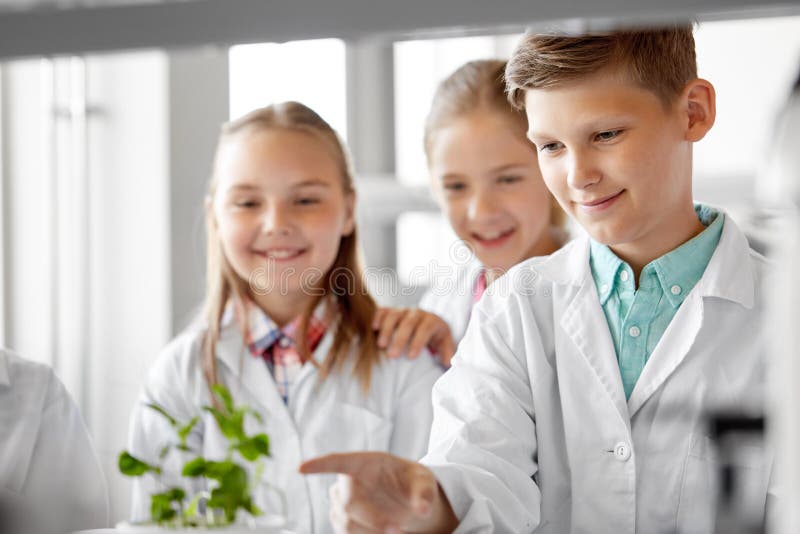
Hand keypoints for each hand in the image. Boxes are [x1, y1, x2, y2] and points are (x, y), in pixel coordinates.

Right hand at [300, 452, 457, 532]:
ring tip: (398, 531)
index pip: (338, 461)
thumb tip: (423, 509)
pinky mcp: (342, 521)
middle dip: (373, 519)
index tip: (301, 468)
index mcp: (363, 462)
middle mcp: (347, 481)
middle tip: (399, 529)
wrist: (407, 500)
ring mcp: (342, 502)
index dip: (320, 465)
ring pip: (346, 523)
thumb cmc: (412, 483)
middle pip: (349, 503)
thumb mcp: (424, 481)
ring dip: (371, 532)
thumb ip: (424, 493)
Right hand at [373, 308, 455, 366]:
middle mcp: (417, 313)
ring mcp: (403, 310)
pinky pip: (383, 310)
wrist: (428, 322)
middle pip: (409, 323)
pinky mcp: (391, 310)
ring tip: (381, 345)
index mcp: (432, 321)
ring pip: (394, 315)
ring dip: (387, 329)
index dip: (418, 342)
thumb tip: (448, 363)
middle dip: (400, 339)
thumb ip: (448, 354)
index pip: (426, 329)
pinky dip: (377, 317)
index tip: (411, 357)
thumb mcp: (445, 344)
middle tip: (392, 356)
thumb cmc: (436, 338)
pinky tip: (373, 328)